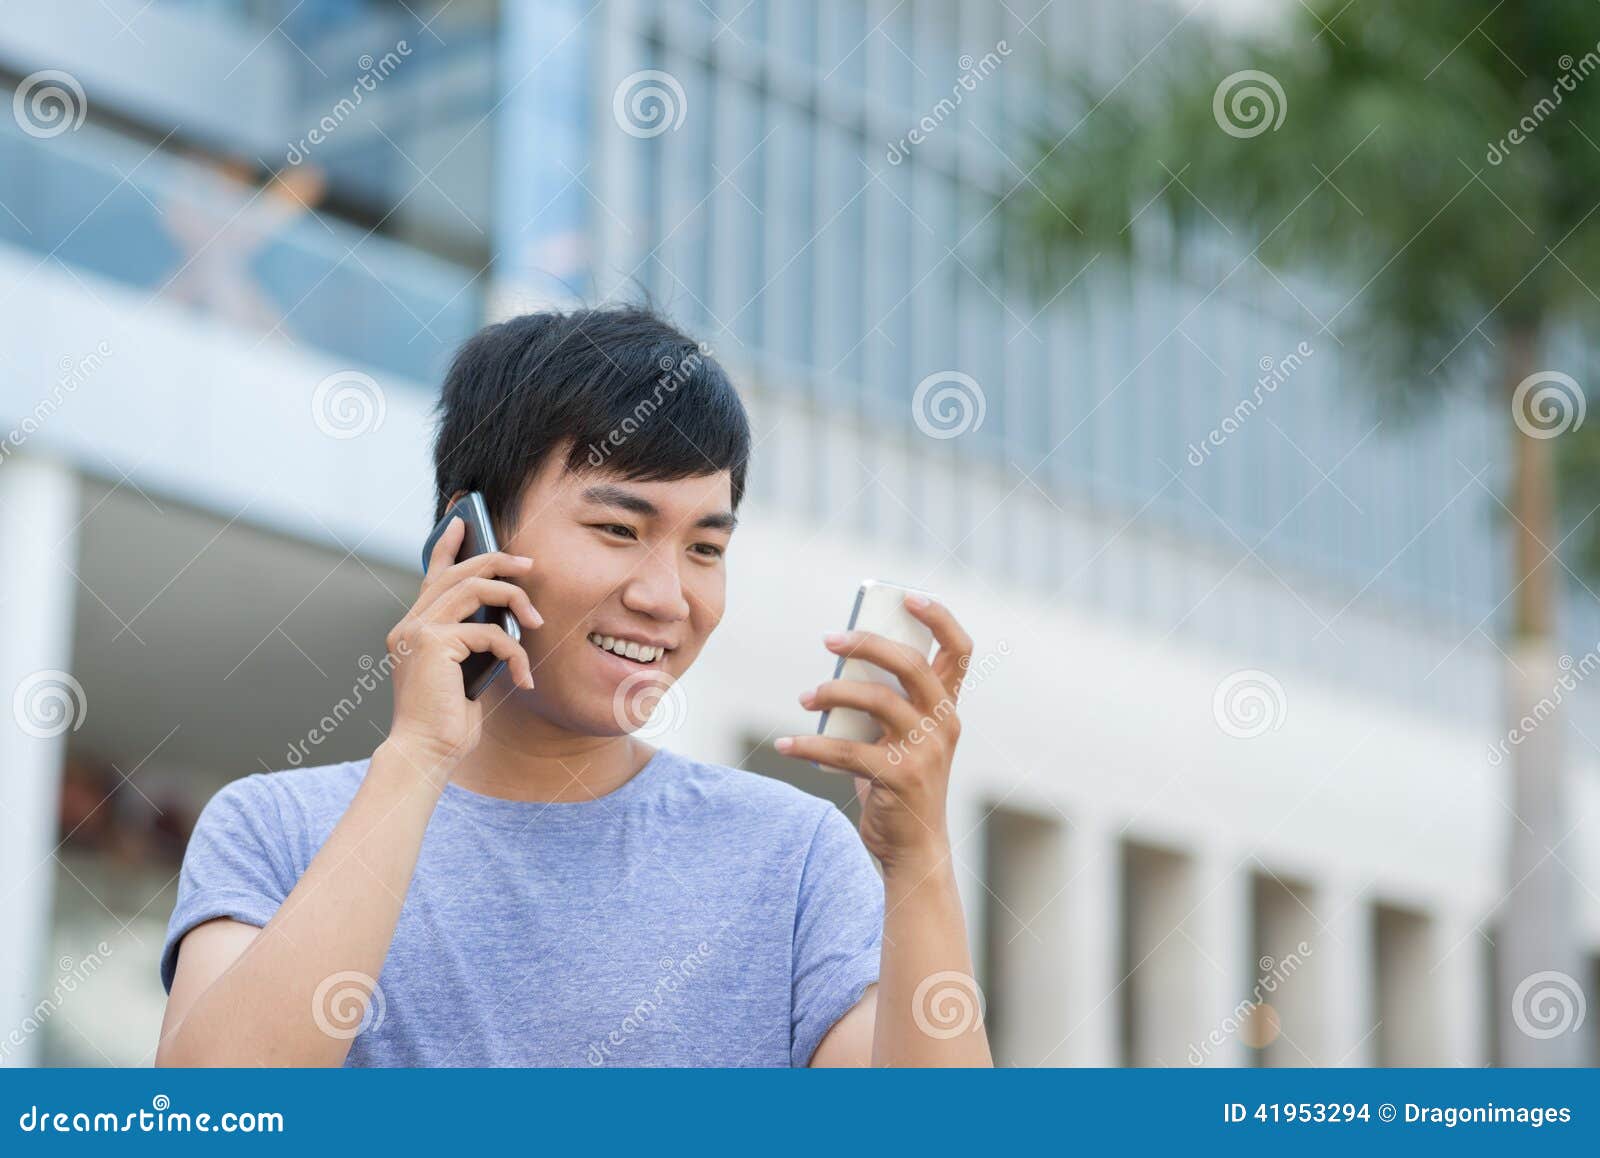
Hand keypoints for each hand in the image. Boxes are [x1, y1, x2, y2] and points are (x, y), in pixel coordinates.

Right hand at [384, 516, 542, 779]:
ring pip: (473, 589)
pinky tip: (524, 677)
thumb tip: (503, 614)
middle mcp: (409, 625)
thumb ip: (471, 640)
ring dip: (513, 599)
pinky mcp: (435, 644)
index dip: (446, 544)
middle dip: (496, 560)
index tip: (463, 520)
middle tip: (528, 564)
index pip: (430, 575)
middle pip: (457, 572)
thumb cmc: (447, 720)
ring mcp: (418, 632)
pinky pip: (489, 630)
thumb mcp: (463, 671)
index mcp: (413, 629)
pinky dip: (514, 652)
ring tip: (536, 621)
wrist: (427, 753)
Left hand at [777, 594, 972, 875]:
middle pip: (910, 663)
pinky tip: (786, 744)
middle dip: (866, 643)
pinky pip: (846, 751)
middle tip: (829, 638)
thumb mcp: (901, 736)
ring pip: (877, 700)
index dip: (940, 617)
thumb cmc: (898, 783)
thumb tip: (838, 665)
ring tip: (805, 698)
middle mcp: (944, 723)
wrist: (912, 849)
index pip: (960, 649)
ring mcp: (926, 751)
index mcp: (948, 706)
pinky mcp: (900, 778)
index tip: (908, 597)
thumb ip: (884, 701)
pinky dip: (810, 746)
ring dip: (832, 691)